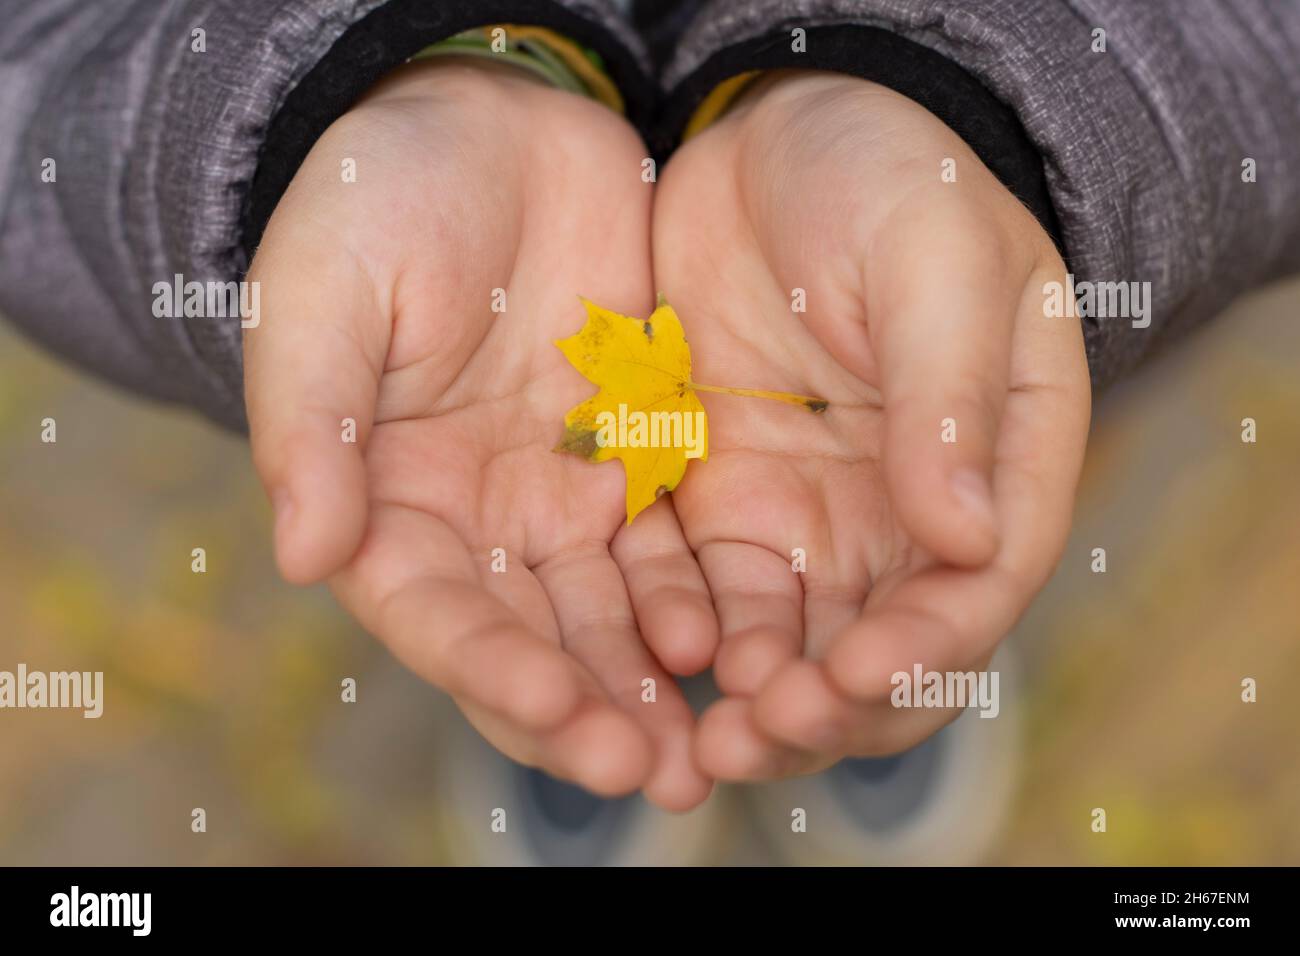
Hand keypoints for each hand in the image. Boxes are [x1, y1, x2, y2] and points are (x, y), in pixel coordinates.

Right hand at [244, 60, 715, 809]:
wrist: (487, 122)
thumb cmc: (380, 200)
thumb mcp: (324, 296)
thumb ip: (312, 427)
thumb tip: (306, 557)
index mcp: (387, 500)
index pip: (437, 614)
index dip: (492, 672)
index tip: (559, 716)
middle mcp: (474, 520)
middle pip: (531, 641)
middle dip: (588, 712)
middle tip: (654, 775)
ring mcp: (557, 494)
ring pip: (607, 616)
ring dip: (651, 685)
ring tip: (708, 748)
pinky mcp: (631, 457)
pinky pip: (666, 548)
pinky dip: (692, 602)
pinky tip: (729, 646)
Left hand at [653, 71, 1090, 778]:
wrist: (775, 135)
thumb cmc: (885, 177)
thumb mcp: (933, 259)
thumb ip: (948, 392)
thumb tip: (965, 537)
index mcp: (995, 464)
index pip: (975, 589)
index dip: (922, 648)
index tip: (854, 672)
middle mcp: (906, 514)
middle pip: (881, 649)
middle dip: (827, 709)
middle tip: (757, 736)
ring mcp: (810, 516)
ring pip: (792, 646)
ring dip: (753, 704)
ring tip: (703, 741)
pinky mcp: (722, 503)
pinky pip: (707, 598)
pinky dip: (688, 645)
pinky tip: (654, 669)